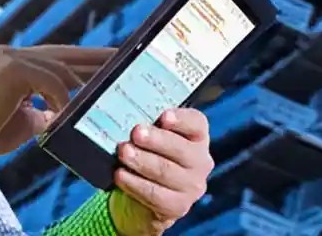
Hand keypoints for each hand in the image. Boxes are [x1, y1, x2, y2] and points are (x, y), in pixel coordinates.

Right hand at [0, 44, 114, 162]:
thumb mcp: (22, 122)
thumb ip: (43, 112)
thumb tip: (65, 115)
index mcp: (18, 64)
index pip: (61, 60)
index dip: (88, 62)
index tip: (114, 64)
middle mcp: (17, 54)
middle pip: (69, 54)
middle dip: (101, 58)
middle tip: (130, 59)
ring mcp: (13, 58)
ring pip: (63, 66)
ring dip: (87, 84)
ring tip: (111, 93)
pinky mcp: (12, 69)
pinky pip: (51, 81)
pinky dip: (63, 99)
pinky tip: (66, 115)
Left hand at [108, 108, 212, 235]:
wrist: (146, 197)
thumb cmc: (149, 155)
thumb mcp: (152, 138)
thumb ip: (148, 125)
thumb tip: (126, 114)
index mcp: (196, 137)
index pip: (196, 123)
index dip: (181, 119)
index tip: (164, 116)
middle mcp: (201, 161)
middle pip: (180, 148)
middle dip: (155, 140)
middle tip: (136, 132)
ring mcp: (192, 186)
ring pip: (166, 171)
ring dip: (142, 161)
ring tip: (123, 152)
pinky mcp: (178, 207)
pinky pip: (155, 194)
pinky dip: (135, 184)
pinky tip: (120, 175)